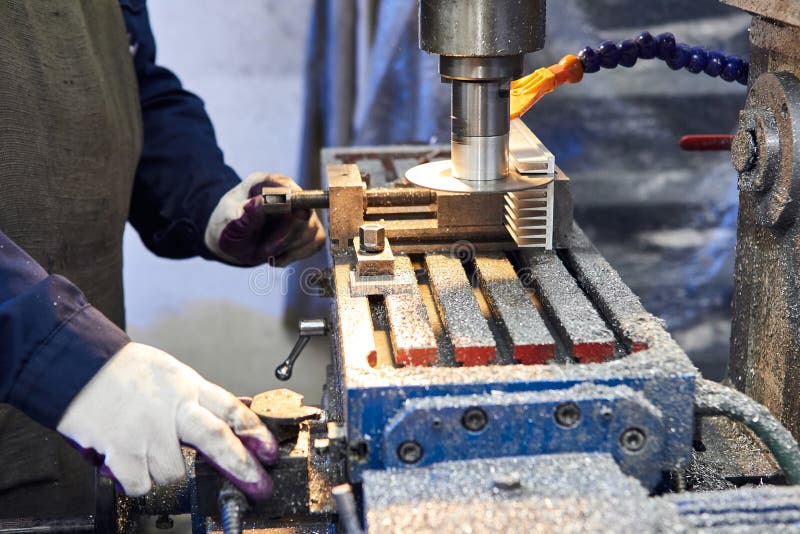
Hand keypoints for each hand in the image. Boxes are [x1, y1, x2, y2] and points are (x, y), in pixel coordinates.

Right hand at [57, 342, 277, 499]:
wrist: (75, 364)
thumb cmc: (122, 370)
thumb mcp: (169, 373)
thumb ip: (195, 397)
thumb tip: (225, 418)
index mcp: (187, 385)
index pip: (231, 408)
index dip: (256, 431)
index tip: (270, 450)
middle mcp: (173, 407)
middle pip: (217, 438)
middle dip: (242, 465)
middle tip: (258, 484)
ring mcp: (148, 429)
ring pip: (174, 471)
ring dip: (166, 474)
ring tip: (150, 457)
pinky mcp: (122, 448)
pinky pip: (142, 483)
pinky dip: (138, 483)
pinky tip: (129, 467)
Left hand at [204, 172, 325, 266]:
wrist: (232, 240)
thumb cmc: (228, 227)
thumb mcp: (229, 223)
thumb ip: (246, 215)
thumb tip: (261, 202)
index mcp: (263, 183)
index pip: (285, 186)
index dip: (293, 200)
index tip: (296, 216)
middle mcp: (286, 193)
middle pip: (303, 214)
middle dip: (283, 238)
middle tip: (262, 251)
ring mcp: (300, 210)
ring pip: (311, 231)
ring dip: (287, 248)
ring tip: (266, 252)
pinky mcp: (309, 227)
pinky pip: (316, 242)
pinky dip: (297, 254)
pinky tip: (278, 255)